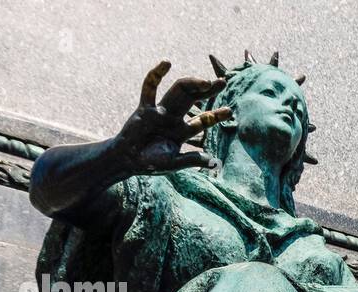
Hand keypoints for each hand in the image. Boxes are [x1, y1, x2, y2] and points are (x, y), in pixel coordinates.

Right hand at [113, 60, 231, 173]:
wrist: (127, 161)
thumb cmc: (150, 164)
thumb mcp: (174, 163)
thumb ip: (192, 160)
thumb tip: (215, 162)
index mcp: (182, 131)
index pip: (203, 120)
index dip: (216, 115)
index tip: (229, 111)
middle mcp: (173, 119)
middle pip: (194, 99)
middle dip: (208, 90)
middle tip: (222, 82)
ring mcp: (160, 112)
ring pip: (178, 91)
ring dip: (192, 83)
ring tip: (206, 81)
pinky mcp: (144, 108)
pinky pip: (149, 88)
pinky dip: (156, 75)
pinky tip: (167, 63)